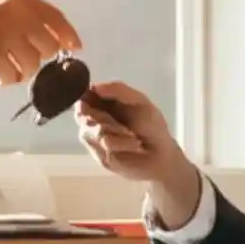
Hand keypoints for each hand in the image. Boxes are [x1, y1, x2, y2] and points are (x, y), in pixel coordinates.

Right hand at [0, 0, 81, 85]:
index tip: (74, 48)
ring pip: (33, 66)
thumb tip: (39, 39)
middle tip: (20, 62)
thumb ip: (15, 14)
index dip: (68, 36)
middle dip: (38, 59)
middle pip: (49, 47)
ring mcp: (6, 34)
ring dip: (20, 71)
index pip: (56, 19)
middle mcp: (17, 13)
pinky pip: (13, 76)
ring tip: (1, 69)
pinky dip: (5, 80)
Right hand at [76, 81, 201, 228]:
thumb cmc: (151, 125)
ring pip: (90, 131)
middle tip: (123, 123)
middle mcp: (94, 120)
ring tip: (133, 135)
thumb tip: (94, 87)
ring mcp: (95, 140)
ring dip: (115, 130)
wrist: (162, 154)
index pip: (81, 97)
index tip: (94, 100)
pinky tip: (134, 144)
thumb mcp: (138, 100)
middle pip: (82, 114)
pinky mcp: (100, 156)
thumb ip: (118, 90)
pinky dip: (122, 143)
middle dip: (103, 117)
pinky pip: (104, 145)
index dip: (84, 98)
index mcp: (101, 104)